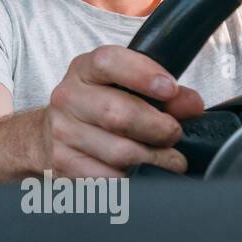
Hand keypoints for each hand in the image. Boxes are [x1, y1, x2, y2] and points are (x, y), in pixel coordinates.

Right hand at [41, 45, 203, 176]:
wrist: (50, 135)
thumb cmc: (97, 109)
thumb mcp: (125, 88)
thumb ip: (164, 93)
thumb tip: (192, 104)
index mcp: (84, 71)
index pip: (108, 62)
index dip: (143, 74)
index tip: (170, 89)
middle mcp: (68, 98)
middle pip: (119, 114)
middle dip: (159, 128)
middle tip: (173, 134)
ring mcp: (63, 132)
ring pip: (120, 152)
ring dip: (154, 159)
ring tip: (165, 158)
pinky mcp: (65, 164)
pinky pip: (111, 178)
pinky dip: (134, 179)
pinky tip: (138, 172)